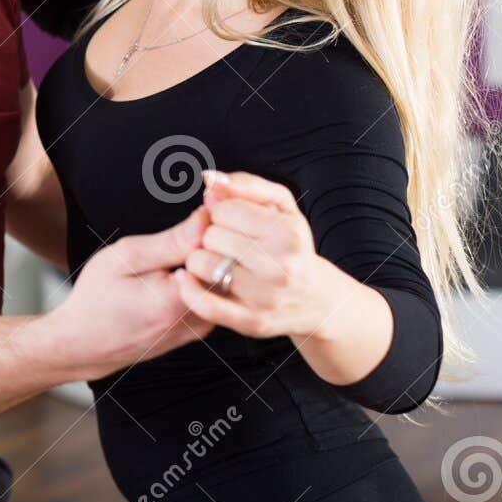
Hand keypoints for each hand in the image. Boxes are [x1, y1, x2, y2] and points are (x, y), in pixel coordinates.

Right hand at [53, 207, 214, 380]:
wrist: (85, 344)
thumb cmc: (97, 298)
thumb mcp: (124, 258)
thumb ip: (170, 241)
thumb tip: (206, 219)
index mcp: (177, 301)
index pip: (220, 252)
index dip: (216, 223)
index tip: (208, 202)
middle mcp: (197, 319)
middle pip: (228, 268)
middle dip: (218, 238)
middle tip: (200, 217)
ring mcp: (202, 328)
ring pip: (225, 282)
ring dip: (212, 257)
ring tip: (185, 244)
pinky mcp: (201, 329)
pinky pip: (215, 295)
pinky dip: (205, 275)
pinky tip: (181, 266)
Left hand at [176, 170, 335, 340]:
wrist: (315, 299)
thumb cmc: (291, 243)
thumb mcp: (279, 205)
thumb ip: (244, 185)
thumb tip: (209, 179)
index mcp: (290, 233)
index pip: (223, 210)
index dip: (220, 213)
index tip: (231, 222)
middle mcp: (282, 267)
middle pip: (210, 236)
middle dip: (211, 236)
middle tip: (228, 244)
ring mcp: (266, 297)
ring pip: (201, 264)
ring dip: (200, 260)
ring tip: (218, 262)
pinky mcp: (251, 322)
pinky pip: (204, 303)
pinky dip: (188, 289)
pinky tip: (186, 279)